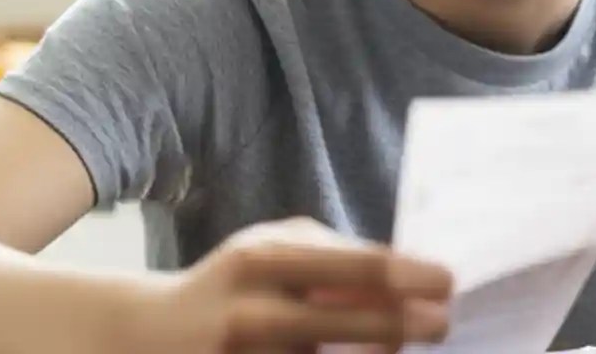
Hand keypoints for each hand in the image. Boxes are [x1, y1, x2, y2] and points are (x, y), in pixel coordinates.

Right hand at [118, 217, 452, 353]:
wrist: (147, 336)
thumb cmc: (232, 284)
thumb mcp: (271, 251)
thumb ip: (334, 257)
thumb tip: (407, 279)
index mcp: (264, 260)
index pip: (357, 268)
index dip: (412, 277)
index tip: (448, 283)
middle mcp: (254, 314)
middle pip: (356, 327)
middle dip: (408, 327)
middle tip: (442, 323)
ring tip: (392, 346)